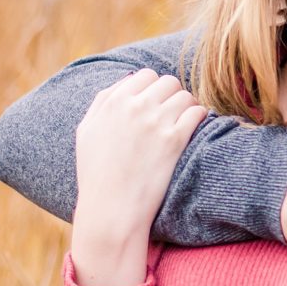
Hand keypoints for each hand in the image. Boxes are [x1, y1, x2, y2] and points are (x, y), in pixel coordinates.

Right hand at [71, 69, 206, 285]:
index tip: (156, 104)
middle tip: (172, 115)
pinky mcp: (174, 140)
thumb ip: (102, 102)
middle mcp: (134, 106)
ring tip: (183, 124)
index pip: (145, 75)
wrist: (111, 210)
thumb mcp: (87, 132)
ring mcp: (155, 122)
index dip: (154, 89)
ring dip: (187, 108)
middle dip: (172, 96)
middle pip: (168, 82)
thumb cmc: (97, 175)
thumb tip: (126, 80)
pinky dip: (199, 118)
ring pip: (185, 96)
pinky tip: (193, 131)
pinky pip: (197, 112)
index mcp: (112, 102)